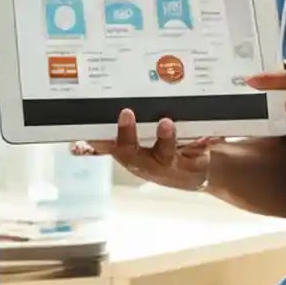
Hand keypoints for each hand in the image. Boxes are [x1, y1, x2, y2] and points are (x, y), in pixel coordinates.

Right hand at [73, 109, 220, 191]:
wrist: (196, 172)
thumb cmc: (160, 152)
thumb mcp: (137, 147)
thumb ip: (113, 140)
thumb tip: (82, 130)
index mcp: (128, 154)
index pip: (106, 147)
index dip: (94, 143)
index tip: (83, 133)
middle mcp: (144, 163)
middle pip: (131, 151)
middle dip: (127, 133)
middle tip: (125, 112)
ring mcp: (168, 165)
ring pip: (164, 153)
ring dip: (164, 137)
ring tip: (165, 121)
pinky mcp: (192, 165)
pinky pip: (196, 151)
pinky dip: (199, 142)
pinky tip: (204, 135)